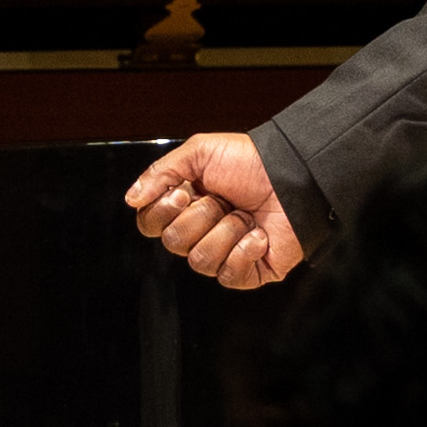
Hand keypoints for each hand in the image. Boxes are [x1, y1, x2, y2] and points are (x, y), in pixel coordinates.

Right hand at [125, 130, 306, 293]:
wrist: (295, 175)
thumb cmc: (252, 161)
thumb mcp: (200, 152)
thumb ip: (161, 173)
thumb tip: (132, 199)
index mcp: (185, 205)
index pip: (150, 224)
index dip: (162, 211)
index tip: (182, 192)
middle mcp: (201, 231)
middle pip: (173, 243)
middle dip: (199, 217)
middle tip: (221, 200)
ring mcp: (224, 253)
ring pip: (199, 260)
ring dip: (224, 232)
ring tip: (244, 216)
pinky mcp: (248, 271)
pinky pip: (228, 274)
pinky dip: (243, 251)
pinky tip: (257, 234)